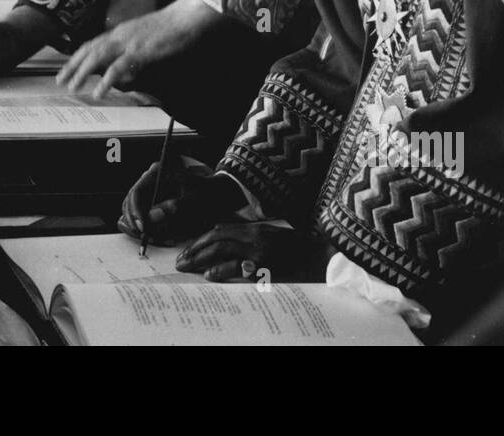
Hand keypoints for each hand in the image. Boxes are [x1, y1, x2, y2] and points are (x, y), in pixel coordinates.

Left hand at [58, 0, 223, 96]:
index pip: (93, 43)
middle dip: (73, 65)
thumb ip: (134, 47)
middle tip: (61, 80)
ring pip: (97, 57)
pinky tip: (99, 91)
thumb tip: (126, 64)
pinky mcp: (140, 51)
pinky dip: (105, 81)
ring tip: (73, 87)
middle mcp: (121, 34)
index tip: (68, 67)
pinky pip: (118, 67)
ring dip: (82, 73)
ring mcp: (129, 42)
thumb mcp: (147, 35)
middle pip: (89, 49)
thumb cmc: (173, 26)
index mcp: (122, 31)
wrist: (188, 16)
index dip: (78, 56)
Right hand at [117, 163, 243, 245]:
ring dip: (140, 225)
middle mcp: (150, 180)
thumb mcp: (194, 201)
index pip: (137, 192)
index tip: (143, 228)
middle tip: (144, 237)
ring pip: (134, 210)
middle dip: (135, 221)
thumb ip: (173, 209)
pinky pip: (143, 215)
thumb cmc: (208, 193)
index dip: (136, 212)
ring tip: (151, 238)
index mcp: (158, 173)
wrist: (218, 193)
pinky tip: (157, 236)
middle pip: (131, 202)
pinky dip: (147, 227)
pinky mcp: (153, 201)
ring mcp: (150, 190)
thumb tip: (152, 217)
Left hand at [175, 223, 324, 282]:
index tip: (188, 250)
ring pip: (221, 249)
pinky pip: (237, 267)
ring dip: (200, 258)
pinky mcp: (265, 264)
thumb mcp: (273, 239)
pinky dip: (220, 270)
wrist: (323, 257)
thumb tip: (230, 252)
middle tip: (180, 261)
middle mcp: (254, 235)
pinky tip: (209, 275)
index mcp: (255, 228)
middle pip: (216, 238)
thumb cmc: (299, 251)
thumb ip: (252, 241)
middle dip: (195, 249)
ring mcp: (259, 249)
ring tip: (187, 267)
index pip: (219, 229)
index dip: (201, 239)